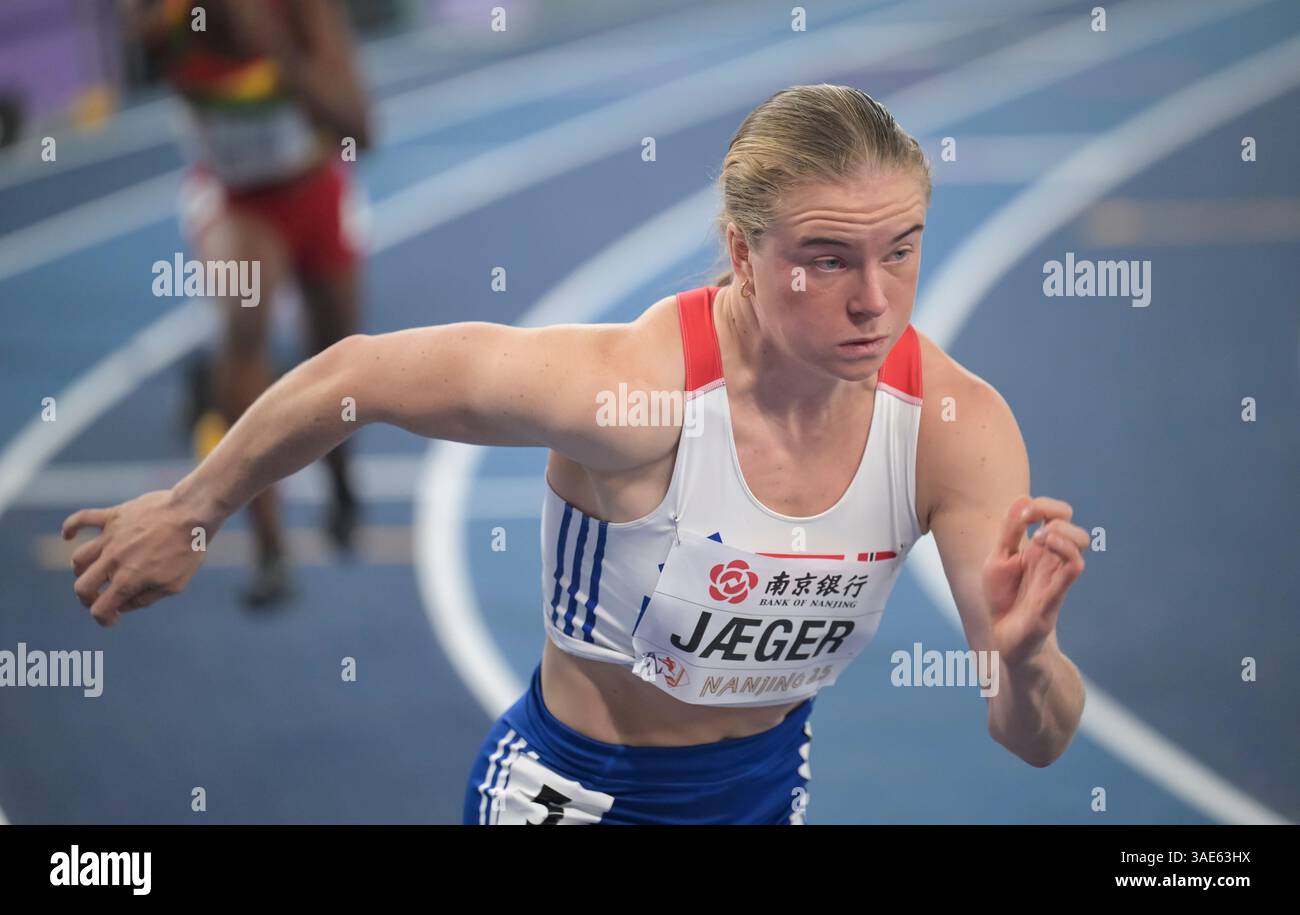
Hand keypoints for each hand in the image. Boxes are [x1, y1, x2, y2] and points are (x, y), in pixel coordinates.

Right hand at [62, 490, 209, 626]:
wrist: (193, 513)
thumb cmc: (188, 550)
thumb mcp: (174, 585)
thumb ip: (145, 599)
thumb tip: (122, 606)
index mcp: (128, 579)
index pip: (100, 608)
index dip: (103, 618)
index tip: (113, 617)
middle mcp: (113, 560)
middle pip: (82, 586)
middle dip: (87, 597)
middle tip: (101, 596)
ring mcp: (110, 537)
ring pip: (79, 558)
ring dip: (82, 570)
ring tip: (94, 571)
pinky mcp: (113, 516)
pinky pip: (82, 519)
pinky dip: (70, 527)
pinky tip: (69, 536)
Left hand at [982, 496, 1087, 665]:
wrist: (1003, 637)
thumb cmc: (1003, 598)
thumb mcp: (998, 558)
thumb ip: (1010, 531)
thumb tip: (1024, 498)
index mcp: (1040, 549)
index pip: (1059, 515)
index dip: (1046, 505)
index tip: (1025, 513)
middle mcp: (1053, 561)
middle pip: (1075, 528)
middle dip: (1055, 514)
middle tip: (1032, 523)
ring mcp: (1056, 578)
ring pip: (1080, 545)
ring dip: (1061, 533)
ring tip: (1041, 538)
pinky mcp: (1054, 597)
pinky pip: (1071, 571)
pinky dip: (1065, 553)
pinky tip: (1046, 546)